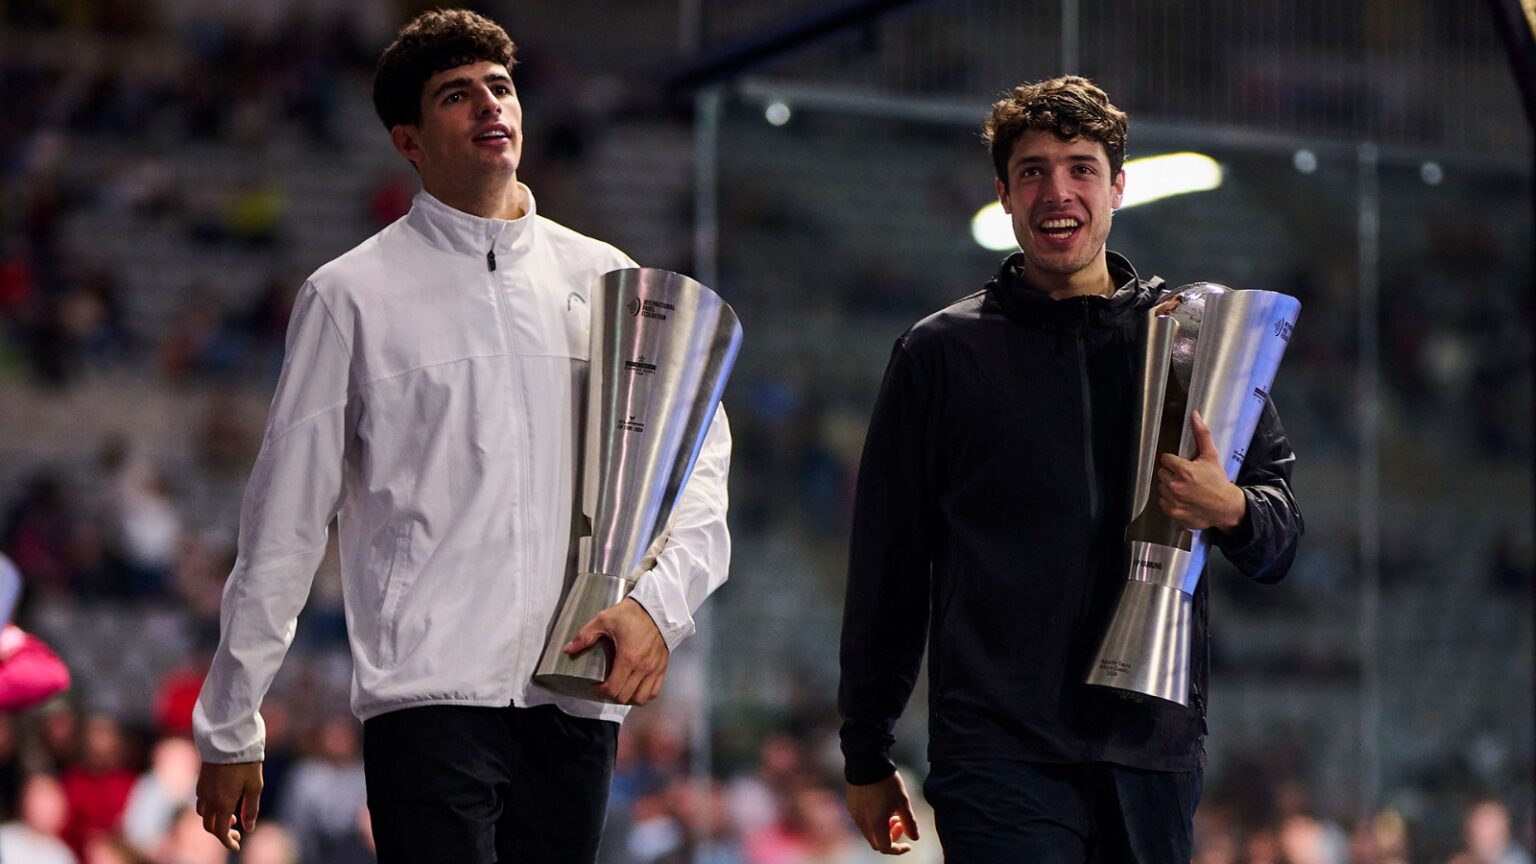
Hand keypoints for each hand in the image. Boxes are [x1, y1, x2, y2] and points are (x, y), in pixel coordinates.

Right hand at [195, 760, 262, 850]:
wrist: (228, 738)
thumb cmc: (245, 761)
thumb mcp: (255, 785)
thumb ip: (251, 808)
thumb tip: (249, 828)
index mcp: (222, 803)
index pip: (220, 832)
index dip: (227, 842)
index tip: (236, 845)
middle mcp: (209, 799)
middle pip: (209, 826)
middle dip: (221, 834)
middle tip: (236, 832)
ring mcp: (202, 790)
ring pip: (203, 814)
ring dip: (215, 821)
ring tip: (232, 816)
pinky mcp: (200, 781)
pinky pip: (201, 802)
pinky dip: (210, 809)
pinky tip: (222, 801)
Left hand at [564, 597, 668, 704]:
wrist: (658, 607)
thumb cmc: (633, 613)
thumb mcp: (604, 620)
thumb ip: (585, 636)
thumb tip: (569, 649)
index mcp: (628, 658)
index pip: (613, 689)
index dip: (600, 692)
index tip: (595, 686)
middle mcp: (643, 667)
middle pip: (625, 697)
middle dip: (611, 696)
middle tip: (605, 688)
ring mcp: (654, 669)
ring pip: (641, 698)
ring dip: (629, 698)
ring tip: (621, 690)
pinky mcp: (662, 667)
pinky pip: (655, 691)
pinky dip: (644, 695)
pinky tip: (637, 689)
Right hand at [846, 772, 920, 854]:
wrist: (865, 761)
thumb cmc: (886, 782)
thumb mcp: (903, 801)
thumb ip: (910, 822)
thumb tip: (915, 838)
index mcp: (876, 824)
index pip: (887, 848)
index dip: (899, 850)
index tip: (908, 844)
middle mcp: (862, 823)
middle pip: (877, 842)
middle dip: (891, 838)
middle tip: (899, 822)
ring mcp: (855, 815)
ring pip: (869, 832)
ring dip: (882, 828)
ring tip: (891, 811)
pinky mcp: (850, 806)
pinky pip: (862, 821)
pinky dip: (873, 821)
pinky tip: (880, 805)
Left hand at [1157, 410, 1246, 531]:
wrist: (1226, 507)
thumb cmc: (1218, 481)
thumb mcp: (1211, 456)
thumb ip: (1201, 434)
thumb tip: (1194, 415)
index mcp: (1184, 470)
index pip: (1165, 459)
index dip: (1174, 461)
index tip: (1182, 465)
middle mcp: (1176, 485)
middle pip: (1162, 472)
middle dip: (1171, 473)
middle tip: (1186, 477)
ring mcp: (1173, 500)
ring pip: (1161, 487)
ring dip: (1170, 486)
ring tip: (1185, 488)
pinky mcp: (1173, 512)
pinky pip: (1162, 502)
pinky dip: (1170, 500)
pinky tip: (1182, 498)